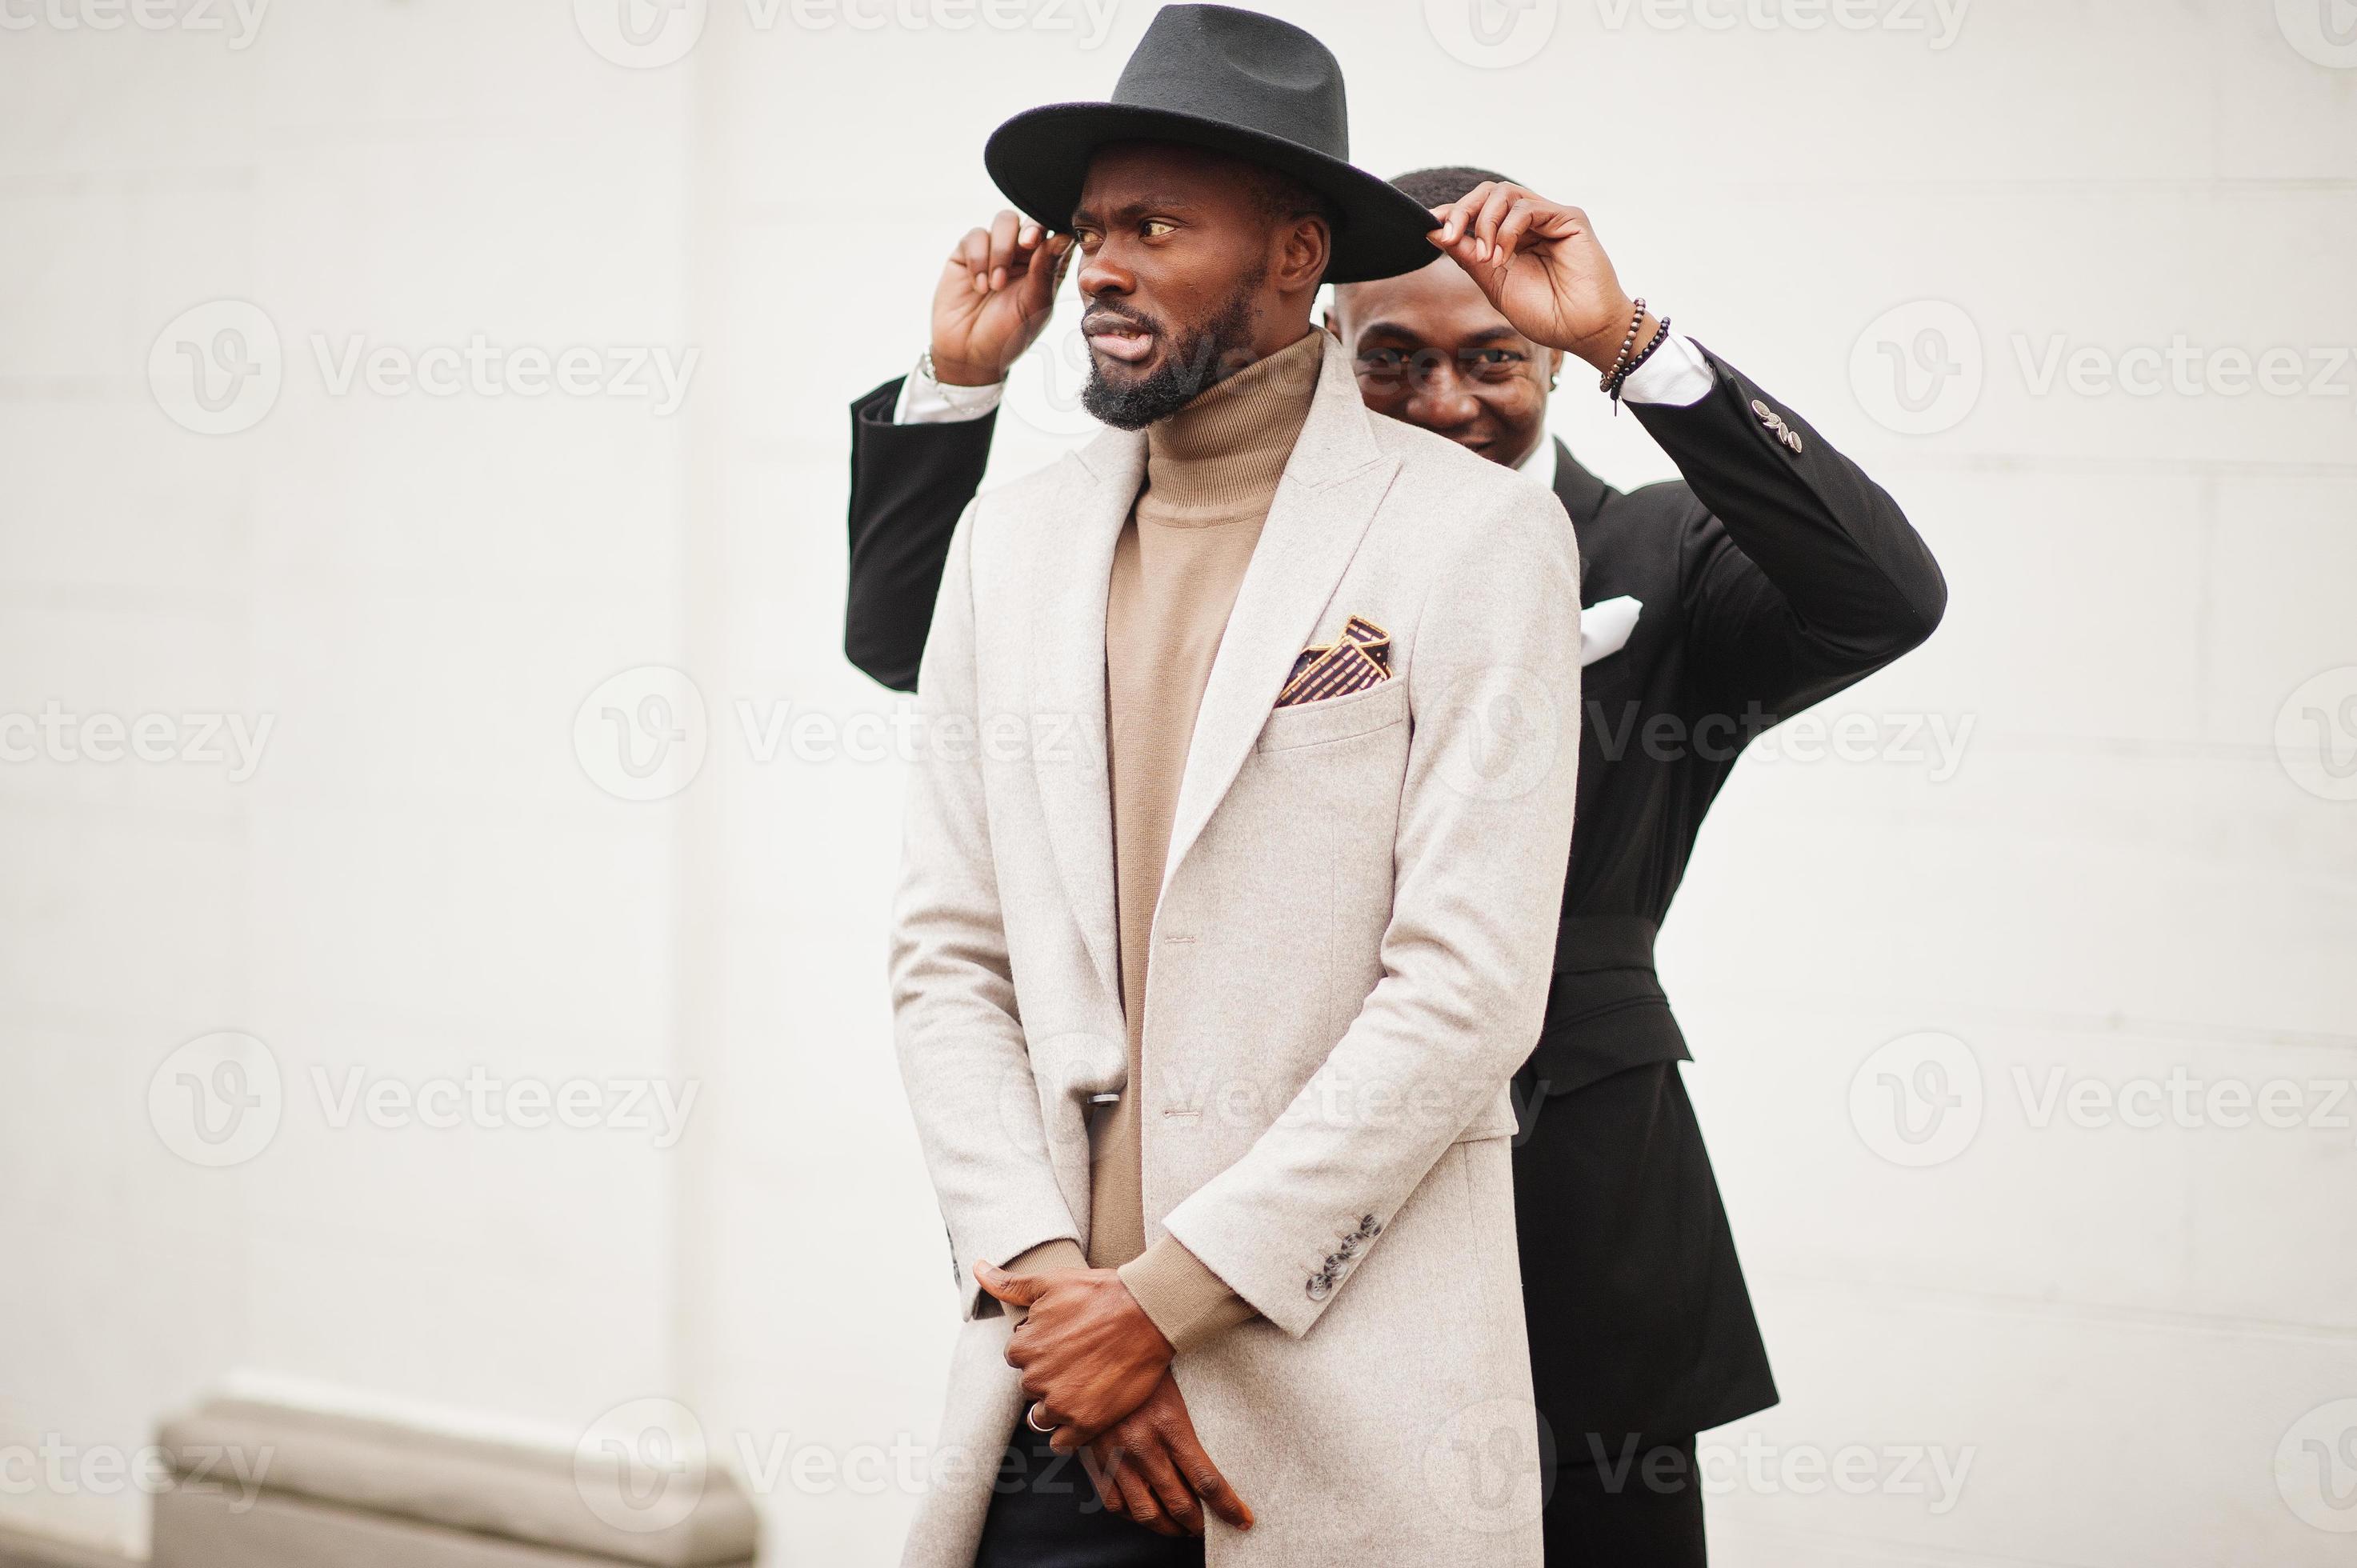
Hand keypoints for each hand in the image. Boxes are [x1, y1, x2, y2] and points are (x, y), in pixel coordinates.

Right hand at [930, 211, 1071, 387]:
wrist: (968, 355)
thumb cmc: (1009, 335)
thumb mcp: (1033, 306)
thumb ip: (1046, 271)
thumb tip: (1064, 236)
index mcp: (1047, 266)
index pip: (1057, 233)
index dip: (1055, 229)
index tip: (1049, 241)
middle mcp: (1023, 254)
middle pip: (1030, 219)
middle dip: (1030, 228)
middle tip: (1027, 244)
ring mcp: (995, 251)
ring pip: (1004, 221)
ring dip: (1001, 250)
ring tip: (997, 285)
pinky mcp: (967, 253)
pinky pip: (975, 236)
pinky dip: (978, 260)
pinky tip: (979, 287)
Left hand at [977, 1259, 1170, 1450]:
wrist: (1149, 1312)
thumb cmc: (1101, 1293)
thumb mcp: (1051, 1282)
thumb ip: (1009, 1283)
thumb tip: (977, 1268)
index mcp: (1023, 1348)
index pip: (1018, 1357)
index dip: (1040, 1348)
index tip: (1062, 1341)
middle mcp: (1036, 1379)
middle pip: (1031, 1386)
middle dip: (1048, 1375)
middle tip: (1078, 1358)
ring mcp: (1061, 1404)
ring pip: (1043, 1415)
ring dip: (1058, 1404)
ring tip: (1085, 1383)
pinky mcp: (1086, 1422)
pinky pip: (1062, 1442)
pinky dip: (1069, 1432)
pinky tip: (1086, 1411)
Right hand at [1081, 1374, 1253, 1537]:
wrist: (1095, 1354)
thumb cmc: (1144, 1366)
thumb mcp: (1177, 1386)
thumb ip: (1192, 1423)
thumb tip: (1212, 1457)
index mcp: (1170, 1424)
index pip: (1206, 1480)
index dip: (1227, 1507)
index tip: (1242, 1520)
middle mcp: (1143, 1446)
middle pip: (1180, 1503)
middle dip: (1200, 1524)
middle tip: (1211, 1528)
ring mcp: (1117, 1456)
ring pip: (1147, 1512)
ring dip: (1169, 1528)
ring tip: (1182, 1528)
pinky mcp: (1095, 1460)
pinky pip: (1115, 1504)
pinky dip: (1135, 1516)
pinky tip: (1148, 1512)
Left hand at [1426, 182, 1649, 376]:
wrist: (1582, 332)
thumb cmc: (1545, 314)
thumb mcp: (1494, 283)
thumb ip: (1468, 256)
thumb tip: (1433, 232)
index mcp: (1513, 237)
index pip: (1479, 210)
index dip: (1453, 213)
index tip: (1429, 225)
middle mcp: (1531, 222)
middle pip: (1489, 193)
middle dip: (1462, 211)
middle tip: (1447, 236)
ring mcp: (1550, 217)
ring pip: (1505, 193)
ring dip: (1485, 223)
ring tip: (1485, 259)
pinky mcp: (1569, 218)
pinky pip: (1527, 208)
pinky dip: (1506, 229)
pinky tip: (1502, 256)